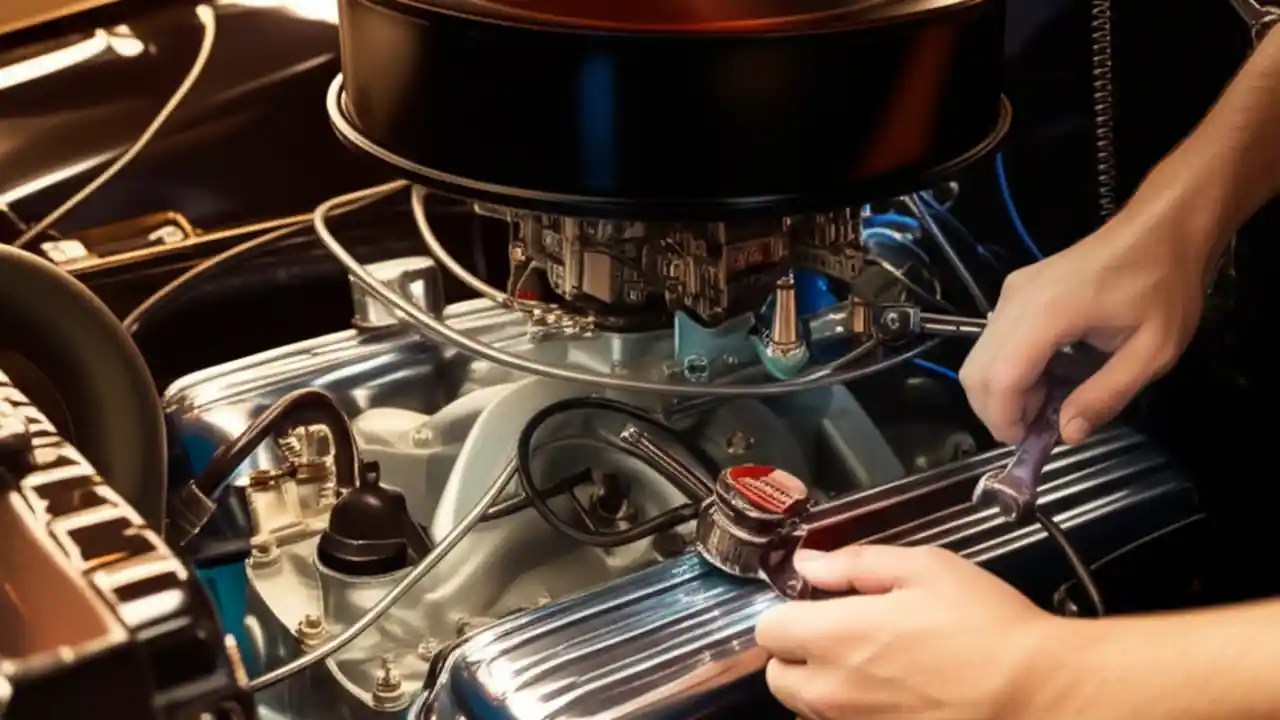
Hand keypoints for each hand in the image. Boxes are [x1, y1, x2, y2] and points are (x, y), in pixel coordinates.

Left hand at [755, 545, 1059, 719]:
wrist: (1039, 694)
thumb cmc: (986, 625)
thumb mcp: (925, 568)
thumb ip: (854, 564)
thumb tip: (807, 564)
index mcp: (836, 638)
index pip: (767, 631)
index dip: (789, 615)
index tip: (818, 609)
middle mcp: (833, 692)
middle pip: (779, 678)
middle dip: (798, 656)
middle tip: (844, 639)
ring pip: (810, 711)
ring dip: (826, 690)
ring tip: (877, 671)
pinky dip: (857, 714)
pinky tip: (896, 698)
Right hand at [959, 206, 1210, 444]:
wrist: (1162, 229)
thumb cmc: (1164, 286)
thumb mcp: (1153, 352)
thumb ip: (1107, 396)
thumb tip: (1067, 434)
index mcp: (1048, 313)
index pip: (1000, 377)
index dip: (1005, 419)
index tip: (1030, 443)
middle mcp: (1016, 301)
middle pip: (976, 372)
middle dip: (997, 411)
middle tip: (1038, 429)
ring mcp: (1011, 293)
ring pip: (979, 359)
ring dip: (1002, 393)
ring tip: (1048, 404)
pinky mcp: (1015, 291)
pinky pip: (992, 342)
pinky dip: (1007, 371)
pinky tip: (1046, 377)